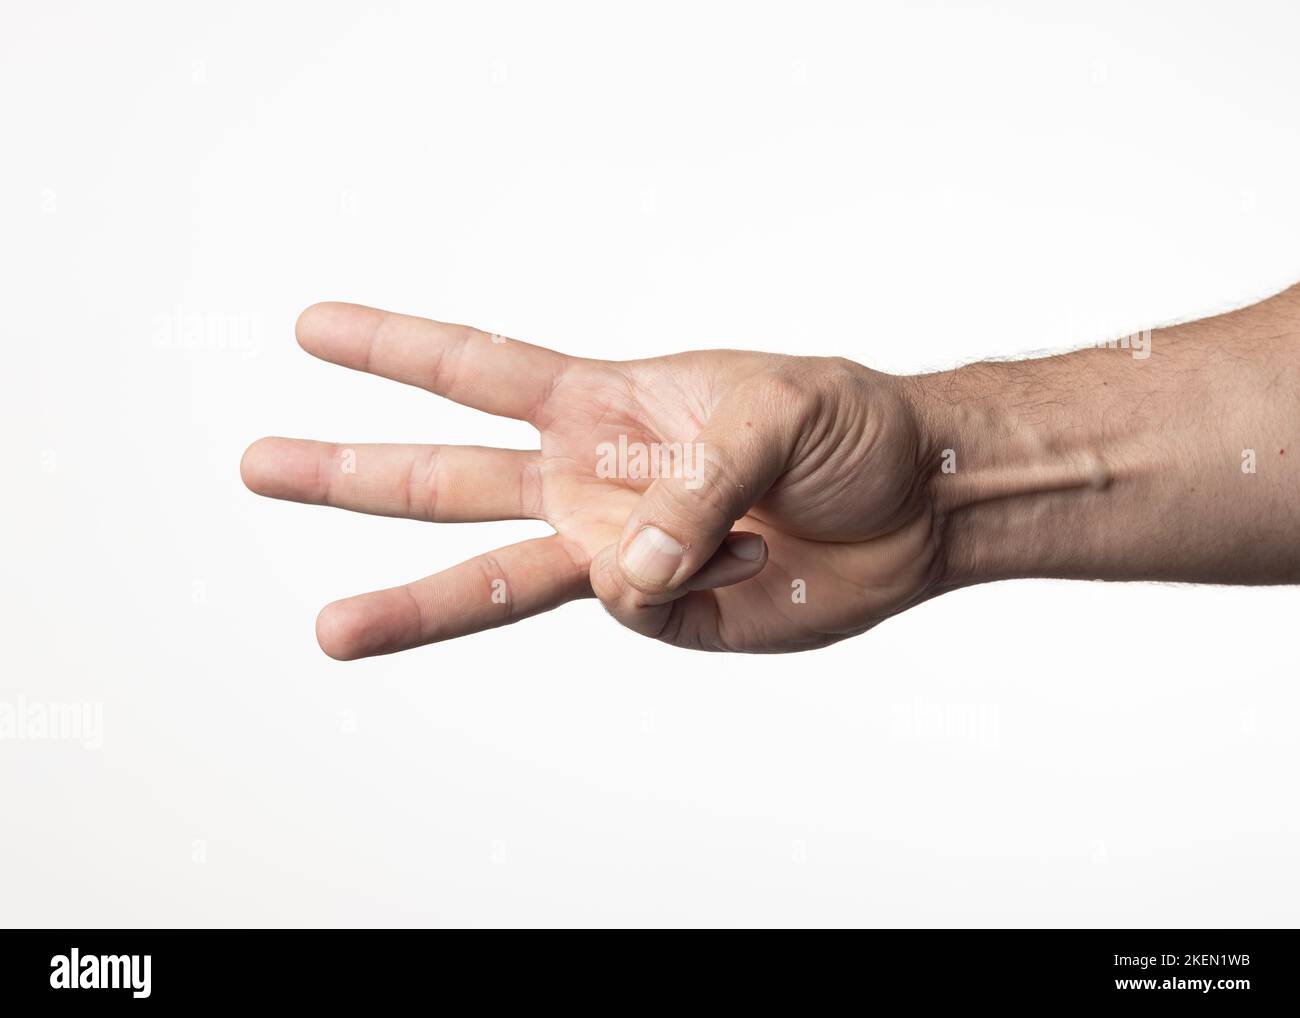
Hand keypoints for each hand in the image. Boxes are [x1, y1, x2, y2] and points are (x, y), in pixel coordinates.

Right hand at [241, 303, 941, 657]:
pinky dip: (685, 585)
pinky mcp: (664, 615)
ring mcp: (620, 554)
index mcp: (602, 404)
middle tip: (258, 464)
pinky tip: (748, 554)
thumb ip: (689, 490)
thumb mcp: (775, 417)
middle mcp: (591, 481)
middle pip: (448, 478)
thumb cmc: (846, 428)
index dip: (395, 346)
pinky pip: (640, 612)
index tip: (312, 327)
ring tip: (329, 628)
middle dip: (352, 470)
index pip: (479, 369)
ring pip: (493, 580)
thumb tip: (618, 575)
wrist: (916, 506)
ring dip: (409, 604)